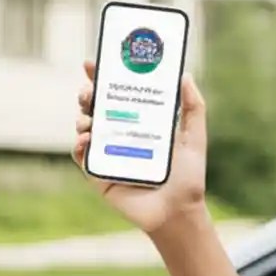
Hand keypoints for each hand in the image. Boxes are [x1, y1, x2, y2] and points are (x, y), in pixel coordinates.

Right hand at [73, 61, 209, 233]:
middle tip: (89, 90)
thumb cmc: (188, 176)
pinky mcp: (99, 174)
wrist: (179, 211)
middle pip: (96, 108)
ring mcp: (108, 154)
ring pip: (84, 128)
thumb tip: (185, 75)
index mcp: (140, 123)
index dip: (102, 78)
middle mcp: (120, 135)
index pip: (118, 95)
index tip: (93, 63)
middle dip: (88, 94)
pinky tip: (86, 139)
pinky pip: (82, 157)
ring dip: (81, 117)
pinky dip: (80, 146)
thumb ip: (193, 107)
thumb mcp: (195, 137)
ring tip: (88, 116)